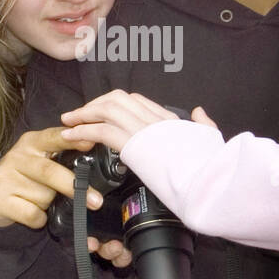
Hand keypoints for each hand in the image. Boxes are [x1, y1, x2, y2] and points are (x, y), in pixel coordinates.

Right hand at [0, 126, 99, 229]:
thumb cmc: (27, 177)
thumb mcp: (42, 159)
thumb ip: (63, 155)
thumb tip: (95, 159)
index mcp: (32, 142)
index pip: (53, 137)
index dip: (72, 140)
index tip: (90, 143)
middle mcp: (17, 156)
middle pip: (50, 171)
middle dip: (74, 186)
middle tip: (95, 201)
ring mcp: (5, 177)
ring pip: (43, 196)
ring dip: (51, 204)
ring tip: (42, 200)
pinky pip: (32, 214)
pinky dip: (40, 219)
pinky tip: (34, 213)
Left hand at [59, 90, 217, 152]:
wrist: (208, 179)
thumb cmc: (210, 166)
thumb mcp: (210, 139)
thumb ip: (203, 123)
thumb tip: (198, 112)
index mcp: (170, 120)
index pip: (138, 100)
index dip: (115, 103)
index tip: (103, 111)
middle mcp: (154, 120)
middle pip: (117, 99)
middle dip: (94, 104)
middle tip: (77, 114)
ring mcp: (143, 130)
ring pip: (106, 109)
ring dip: (83, 114)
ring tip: (68, 122)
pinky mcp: (134, 145)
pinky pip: (101, 130)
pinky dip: (83, 130)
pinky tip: (71, 135)